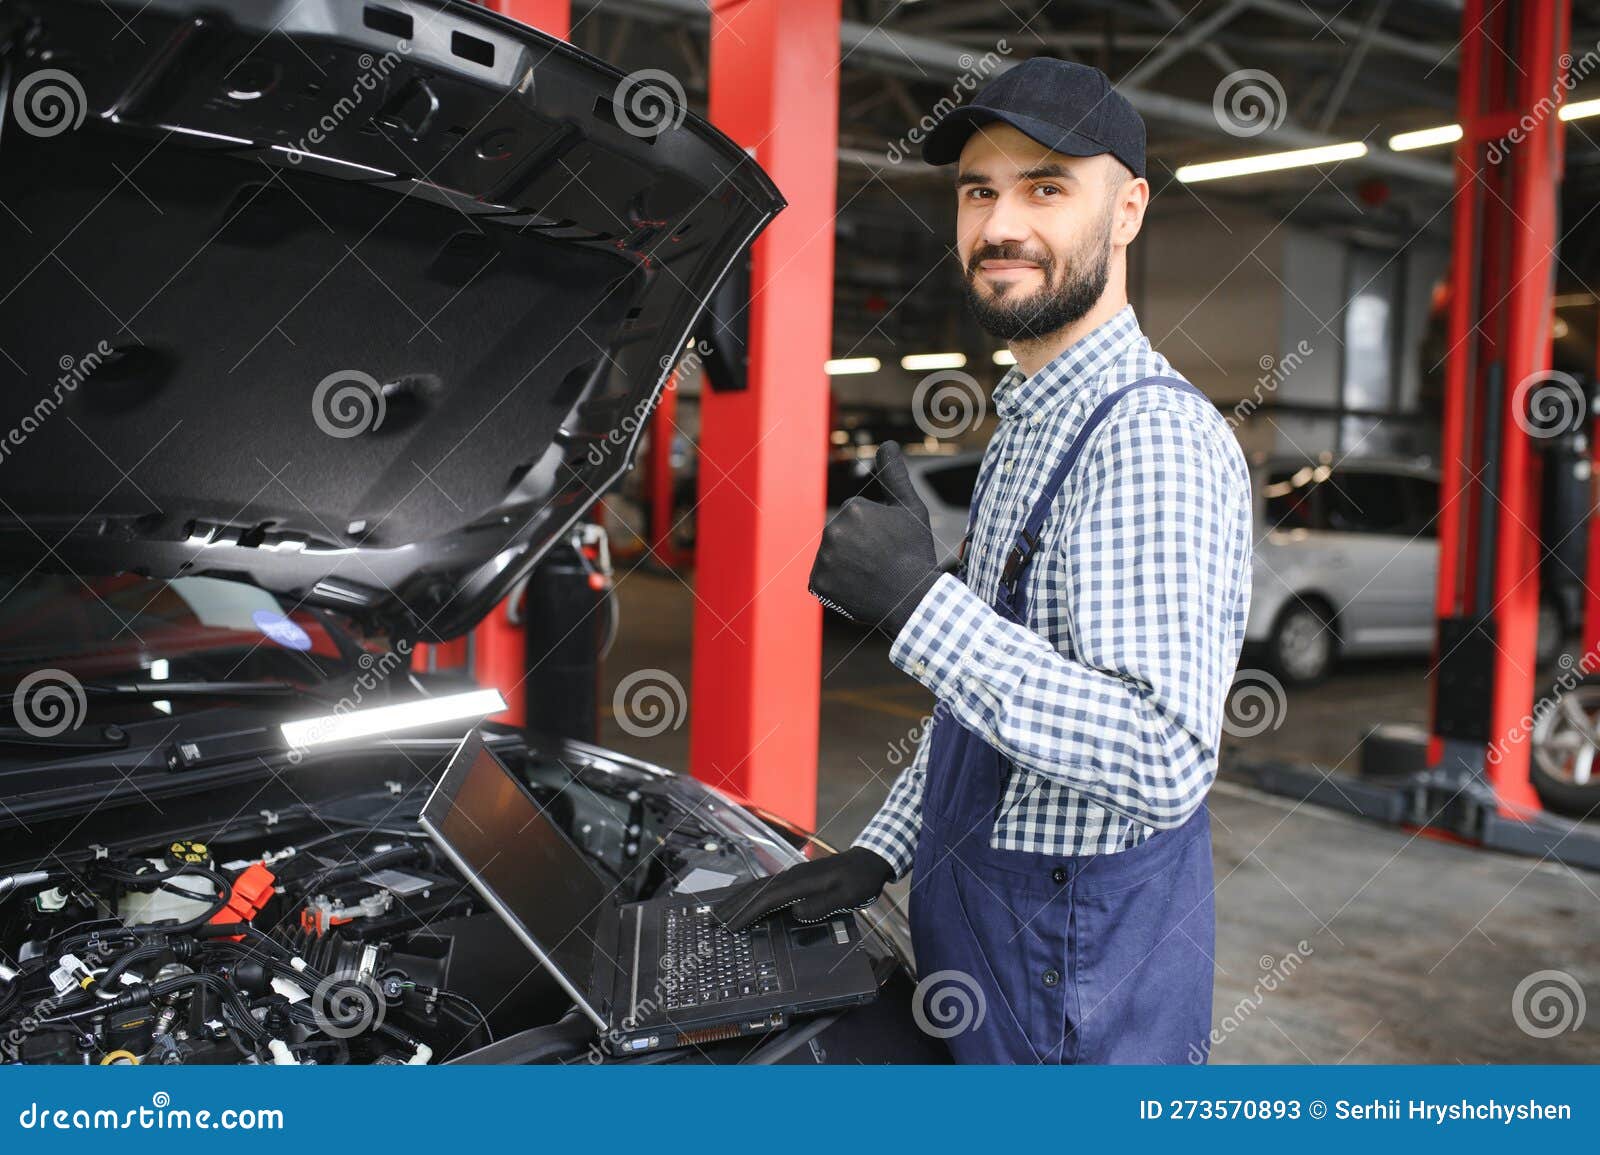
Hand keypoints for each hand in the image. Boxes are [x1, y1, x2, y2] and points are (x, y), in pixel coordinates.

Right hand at [710, 847, 894, 931]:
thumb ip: (822, 904)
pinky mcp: (796, 878)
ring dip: (738, 900)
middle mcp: (791, 876)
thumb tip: (796, 913)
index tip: (730, 927)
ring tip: (720, 913)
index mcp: (801, 882)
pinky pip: (766, 888)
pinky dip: (751, 895)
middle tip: (712, 922)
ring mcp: (792, 876)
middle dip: (733, 906)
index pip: (767, 899)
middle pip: (756, 892)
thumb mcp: (847, 896)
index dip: (747, 913)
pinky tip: (746, 901)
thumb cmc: (860, 881)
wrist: (869, 861)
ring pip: (759, 888)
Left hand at [809, 442, 940, 634]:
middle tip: (882, 565)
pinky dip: (837, 587)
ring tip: (871, 578)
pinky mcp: (818, 584)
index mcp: (853, 509)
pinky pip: (824, 581)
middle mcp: (832, 531)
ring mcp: (823, 559)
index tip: (891, 548)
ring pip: (833, 558)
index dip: (877, 535)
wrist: (913, 600)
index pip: (858, 520)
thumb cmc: (915, 553)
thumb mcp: (910, 509)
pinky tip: (857, 590)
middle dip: (859, 549)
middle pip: (843, 538)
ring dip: (847, 567)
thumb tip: (887, 443)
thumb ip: (894, 475)